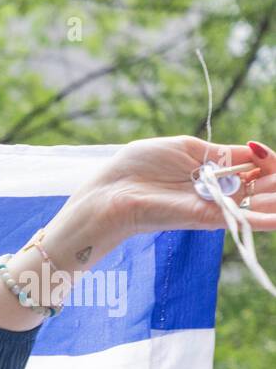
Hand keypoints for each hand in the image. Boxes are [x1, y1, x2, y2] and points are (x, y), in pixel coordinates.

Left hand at [82, 135, 275, 236]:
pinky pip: (241, 220)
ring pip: (257, 203)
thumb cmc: (135, 169)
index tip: (266, 154)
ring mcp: (211, 206)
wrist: (109, 195)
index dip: (266, 159)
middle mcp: (214, 191)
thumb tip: (251, 150)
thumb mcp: (182, 148)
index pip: (251, 165)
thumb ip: (218, 152)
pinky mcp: (204, 219)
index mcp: (210, 171)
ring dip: (275, 197)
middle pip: (260, 185)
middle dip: (275, 180)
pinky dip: (264, 219)